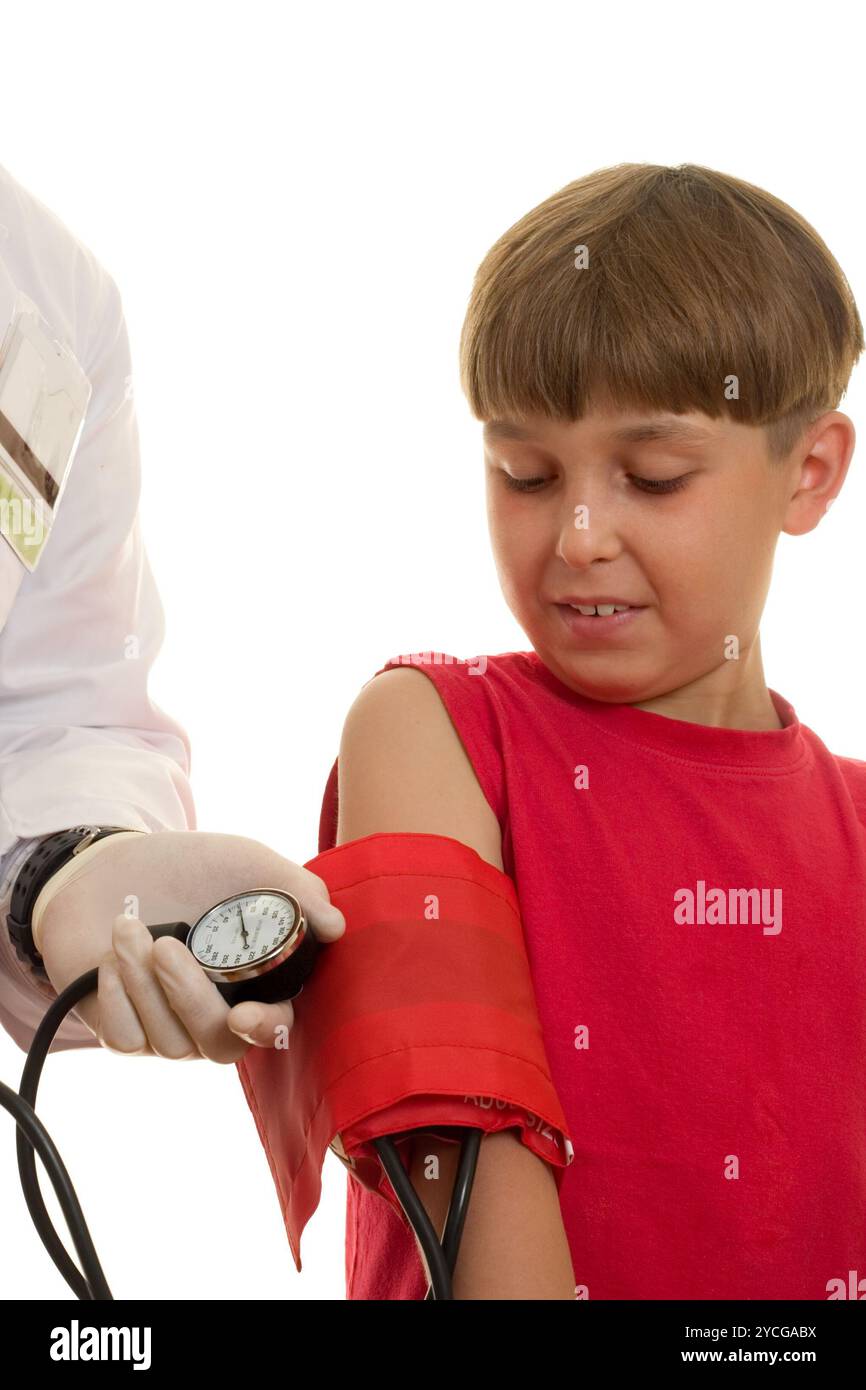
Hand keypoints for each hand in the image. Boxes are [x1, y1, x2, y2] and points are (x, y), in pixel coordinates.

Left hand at [36, 830, 344, 1062]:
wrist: (114, 864)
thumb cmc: (191, 867)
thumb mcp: (248, 864)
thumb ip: (296, 889)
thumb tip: (336, 926)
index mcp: (257, 982)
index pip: (273, 1026)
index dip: (265, 1027)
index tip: (243, 1013)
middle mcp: (218, 1014)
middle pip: (218, 1045)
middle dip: (191, 999)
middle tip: (166, 946)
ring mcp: (170, 1029)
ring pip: (168, 1043)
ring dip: (143, 984)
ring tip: (127, 928)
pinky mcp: (125, 1032)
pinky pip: (125, 1040)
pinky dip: (116, 999)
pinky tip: (112, 958)